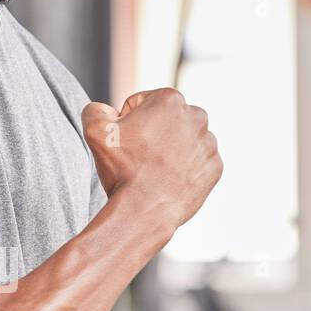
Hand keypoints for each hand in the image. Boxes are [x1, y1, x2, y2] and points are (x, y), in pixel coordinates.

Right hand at [82, 89, 221, 233]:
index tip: (126, 142)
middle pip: (167, 120)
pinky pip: (197, 163)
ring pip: (184, 141)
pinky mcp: (215, 167)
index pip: (143, 103)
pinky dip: (184, 169)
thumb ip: (95, 109)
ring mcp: (209, 143)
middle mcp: (197, 116)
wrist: (144, 211)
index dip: (128, 122)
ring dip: (170, 150)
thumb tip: (105, 110)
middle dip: (154, 133)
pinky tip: (168, 180)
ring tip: (152, 171)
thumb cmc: (121, 170)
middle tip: (138, 157)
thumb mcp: (95, 131)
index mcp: (170, 100)